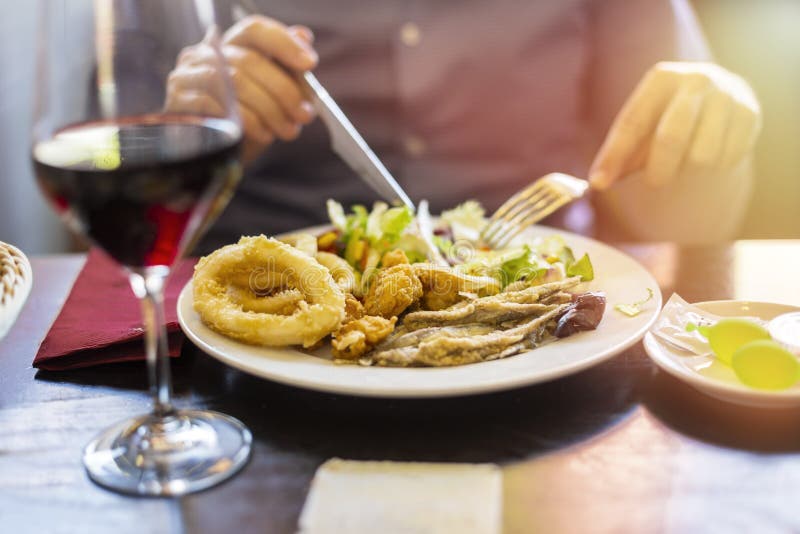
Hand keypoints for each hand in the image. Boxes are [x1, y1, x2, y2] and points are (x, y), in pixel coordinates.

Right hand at [165, 16, 317, 161]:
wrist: (224, 156)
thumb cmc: (253, 120)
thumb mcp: (276, 95)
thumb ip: (289, 68)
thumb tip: (304, 36)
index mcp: (232, 46)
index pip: (255, 29)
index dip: (284, 43)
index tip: (310, 64)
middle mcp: (207, 54)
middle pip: (250, 61)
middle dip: (284, 91)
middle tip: (304, 115)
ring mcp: (188, 75)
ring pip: (236, 83)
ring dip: (269, 109)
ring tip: (287, 130)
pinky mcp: (178, 101)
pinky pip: (216, 107)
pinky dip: (246, 122)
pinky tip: (261, 134)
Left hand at [589, 61, 761, 188]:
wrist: (721, 99)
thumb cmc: (668, 119)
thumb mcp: (642, 130)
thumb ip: (618, 155)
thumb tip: (597, 183)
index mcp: (661, 79)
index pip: (632, 122)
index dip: (613, 156)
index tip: (599, 183)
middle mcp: (695, 80)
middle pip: (670, 137)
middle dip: (658, 169)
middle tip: (654, 183)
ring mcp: (726, 94)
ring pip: (701, 155)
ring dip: (690, 168)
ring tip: (689, 158)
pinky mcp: (750, 112)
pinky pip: (727, 159)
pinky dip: (715, 167)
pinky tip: (714, 152)